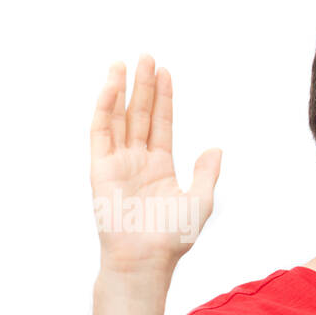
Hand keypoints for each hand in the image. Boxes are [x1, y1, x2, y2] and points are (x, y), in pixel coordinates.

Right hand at [90, 55, 221, 275]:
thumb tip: (216, 149)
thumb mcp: (200, 201)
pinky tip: (112, 87)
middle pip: (140, 114)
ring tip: (126, 63)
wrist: (146, 258)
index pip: (162, 124)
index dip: (164, 99)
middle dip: (144, 86)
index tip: (165, 73)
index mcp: (161, 167)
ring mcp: (118, 162)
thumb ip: (206, 173)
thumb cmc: (173, 237)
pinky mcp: (100, 168)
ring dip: (122, 90)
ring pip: (119, 118)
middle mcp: (138, 160)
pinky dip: (104, 108)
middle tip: (147, 56)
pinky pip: (100, 132)